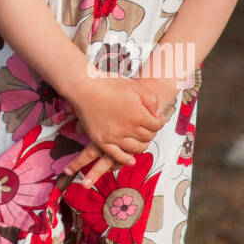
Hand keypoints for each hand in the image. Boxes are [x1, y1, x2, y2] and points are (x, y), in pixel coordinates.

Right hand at [65, 71, 163, 187]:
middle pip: (147, 137)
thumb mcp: (135, 86)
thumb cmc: (108, 84)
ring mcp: (114, 137)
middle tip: (149, 126)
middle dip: (151, 131)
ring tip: (141, 138)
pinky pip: (116, 155)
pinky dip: (125, 159)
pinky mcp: (102, 141)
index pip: (157, 125)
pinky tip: (131, 160)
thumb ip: (151, 100)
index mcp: (139, 115)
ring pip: (135, 148)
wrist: (84, 87)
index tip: (157, 117)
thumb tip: (156, 113)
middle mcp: (128, 129)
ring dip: (141, 144)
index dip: (160, 120)